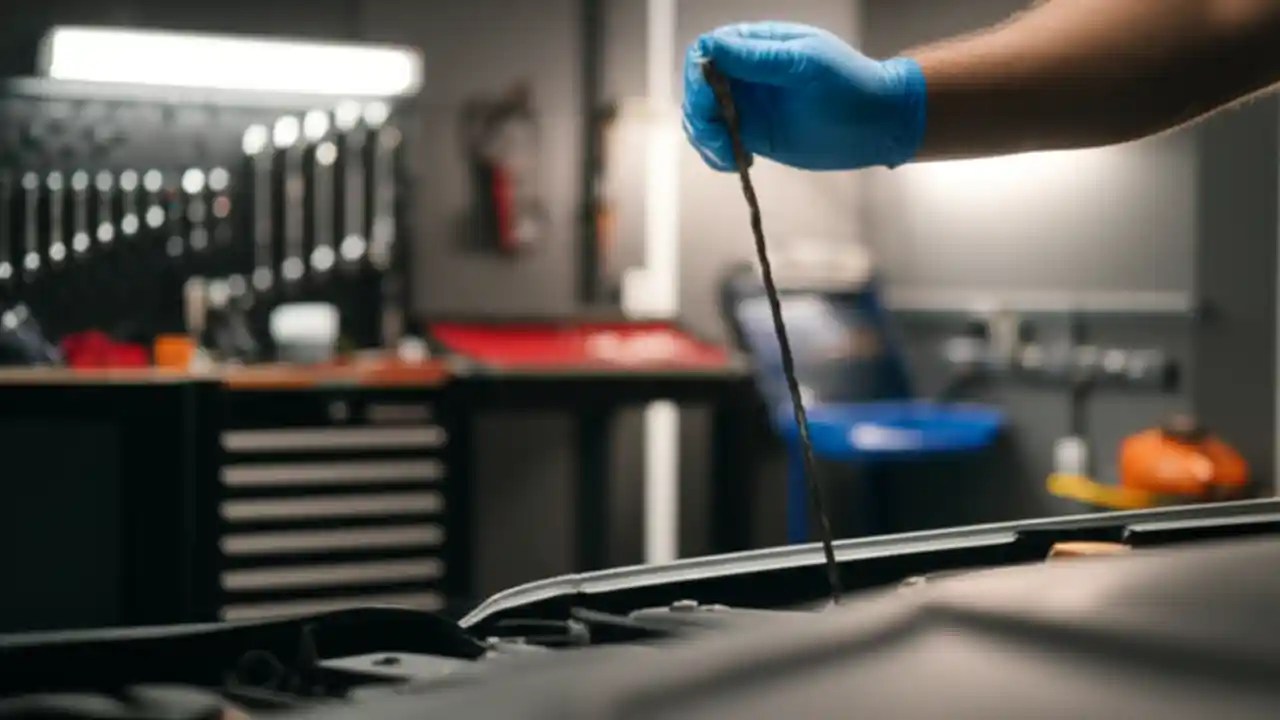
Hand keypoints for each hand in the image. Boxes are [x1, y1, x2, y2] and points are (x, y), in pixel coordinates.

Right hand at [683, 22, 926, 171]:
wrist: (878, 123)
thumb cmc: (850, 85)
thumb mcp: (805, 64)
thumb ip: (759, 58)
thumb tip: (712, 48)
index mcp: (756, 45)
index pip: (707, 51)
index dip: (698, 76)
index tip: (708, 103)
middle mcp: (746, 73)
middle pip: (697, 88)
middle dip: (699, 114)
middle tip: (720, 141)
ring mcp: (748, 105)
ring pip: (702, 117)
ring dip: (705, 138)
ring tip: (730, 157)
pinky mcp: (753, 134)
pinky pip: (719, 142)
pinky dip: (716, 154)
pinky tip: (737, 162)